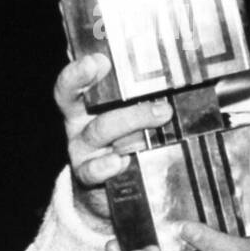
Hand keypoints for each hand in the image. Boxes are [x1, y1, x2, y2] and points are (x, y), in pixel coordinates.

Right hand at [55, 54, 172, 224]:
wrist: (108, 190)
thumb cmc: (124, 141)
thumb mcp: (126, 117)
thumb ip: (142, 95)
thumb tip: (177, 67)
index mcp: (84, 105)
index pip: (73, 85)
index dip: (79, 73)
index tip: (98, 61)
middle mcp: (79, 125)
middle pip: (90, 106)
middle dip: (124, 96)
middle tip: (162, 104)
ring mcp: (81, 151)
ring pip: (100, 132)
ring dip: (131, 122)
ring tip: (161, 117)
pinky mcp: (87, 176)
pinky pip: (92, 170)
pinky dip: (106, 166)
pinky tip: (120, 161)